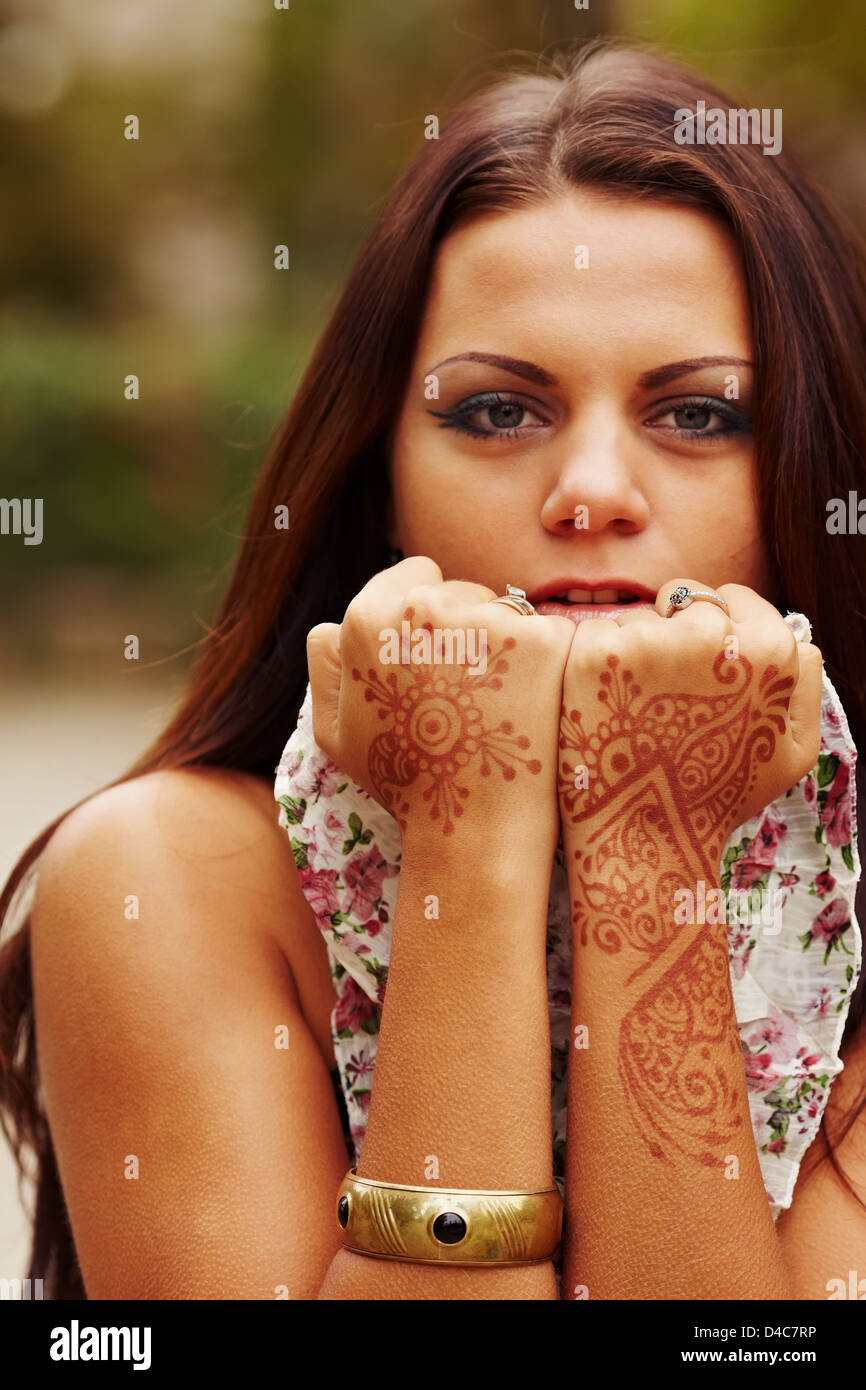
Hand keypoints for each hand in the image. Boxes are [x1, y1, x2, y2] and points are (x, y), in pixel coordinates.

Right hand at [306, 556, 574, 845]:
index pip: (413, 573)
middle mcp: (424, 608)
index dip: (423, 617)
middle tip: (464, 694)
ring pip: (504, 609)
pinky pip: (546, 632)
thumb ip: (325, 664)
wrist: (471, 825)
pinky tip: (531, 705)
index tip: (432, 662)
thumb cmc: (403, 781)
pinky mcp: (540, 639)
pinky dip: (544, 663)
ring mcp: (485, 619)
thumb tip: (334, 623)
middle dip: (464, 628)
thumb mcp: (332, 729)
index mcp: (368, 619)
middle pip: (460, 590)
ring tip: (496, 705)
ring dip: (504, 644)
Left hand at [557, 577, 822, 868]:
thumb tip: (797, 636)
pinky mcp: (596, 654)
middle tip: (666, 695)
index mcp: (767, 652)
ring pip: (639, 618)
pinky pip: (596, 633)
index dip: (717, 629)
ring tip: (637, 711)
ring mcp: (649, 640)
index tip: (701, 666)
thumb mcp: (793, 751)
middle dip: (675, 633)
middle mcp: (711, 635)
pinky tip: (606, 707)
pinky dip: (596, 663)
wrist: (644, 836)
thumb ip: (805, 684)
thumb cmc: (718, 797)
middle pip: (686, 602)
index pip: (735, 598)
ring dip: (635, 650)